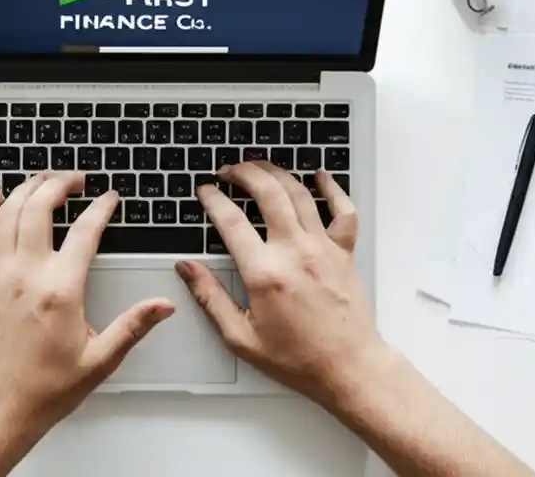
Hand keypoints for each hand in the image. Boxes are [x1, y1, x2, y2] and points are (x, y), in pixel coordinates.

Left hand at [0, 171, 174, 436]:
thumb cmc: (46, 387)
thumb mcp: (100, 359)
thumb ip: (133, 326)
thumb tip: (163, 305)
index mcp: (60, 290)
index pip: (85, 231)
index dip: (101, 207)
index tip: (109, 198)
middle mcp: (26, 274)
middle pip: (40, 207)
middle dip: (60, 183)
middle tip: (76, 179)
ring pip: (10, 213)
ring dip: (27, 188)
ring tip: (44, 178)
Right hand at [175, 163, 384, 406]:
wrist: (348, 367)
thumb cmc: (298, 358)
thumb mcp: (240, 336)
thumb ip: (210, 297)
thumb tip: (186, 269)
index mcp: (265, 273)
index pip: (231, 221)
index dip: (213, 200)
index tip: (205, 191)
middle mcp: (294, 253)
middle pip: (267, 193)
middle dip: (243, 173)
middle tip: (229, 171)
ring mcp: (322, 248)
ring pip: (299, 193)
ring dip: (276, 172)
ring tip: (259, 166)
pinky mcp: (344, 252)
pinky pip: (342, 210)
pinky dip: (331, 188)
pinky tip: (319, 176)